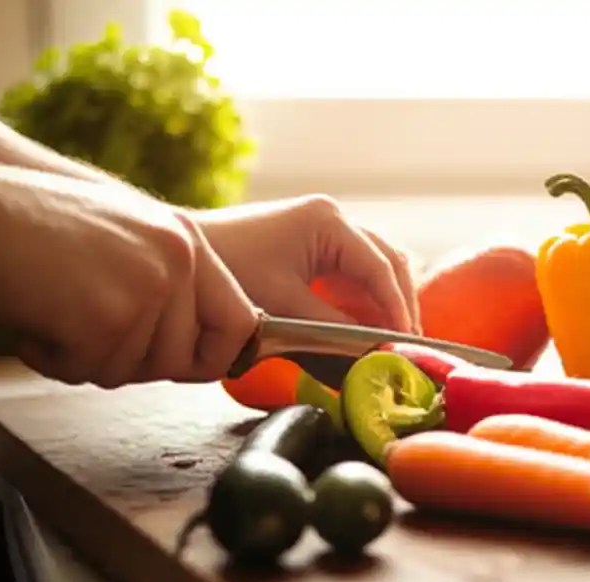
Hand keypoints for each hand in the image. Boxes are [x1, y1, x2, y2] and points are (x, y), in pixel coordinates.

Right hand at [0, 165, 257, 386]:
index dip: (212, 356)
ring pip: (133, 370)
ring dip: (86, 358)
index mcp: (185, 239)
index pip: (241, 321)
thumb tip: (194, 341)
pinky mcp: (109, 320)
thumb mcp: (121, 233)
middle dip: (132, 362)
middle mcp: (178, 262)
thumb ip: (165, 279)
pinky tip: (33, 317)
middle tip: (84, 331)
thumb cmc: (24, 222)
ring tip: (52, 310)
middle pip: (183, 360)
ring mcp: (148, 290)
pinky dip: (52, 358)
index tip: (181, 365)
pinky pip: (88, 371)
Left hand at [193, 195, 419, 333]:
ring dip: (385, 301)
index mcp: (328, 222)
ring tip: (390, 340)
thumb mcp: (285, 308)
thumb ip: (335, 331)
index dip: (398, 308)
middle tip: (407, 346)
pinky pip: (353, 272)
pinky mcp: (311, 245)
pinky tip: (365, 328)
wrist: (182, 261)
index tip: (407, 343)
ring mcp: (322, 229)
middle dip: (400, 303)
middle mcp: (333, 217)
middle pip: (388, 261)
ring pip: (375, 266)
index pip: (381, 268)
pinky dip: (364, 299)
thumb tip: (373, 356)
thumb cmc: (228, 275)